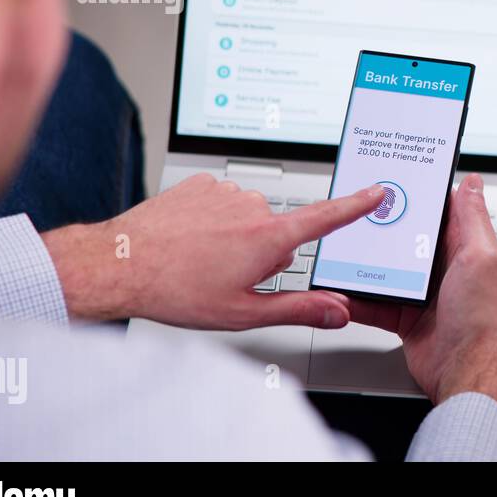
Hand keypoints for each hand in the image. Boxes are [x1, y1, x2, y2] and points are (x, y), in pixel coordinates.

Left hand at [42, 173, 387, 329]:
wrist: (121, 264)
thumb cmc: (176, 290)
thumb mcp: (245, 312)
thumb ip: (300, 309)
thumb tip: (339, 311)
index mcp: (270, 239)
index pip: (327, 218)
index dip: (356, 205)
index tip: (376, 191)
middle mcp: (253, 208)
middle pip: (279, 231)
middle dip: (264, 252)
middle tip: (229, 276)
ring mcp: (226, 194)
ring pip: (249, 218)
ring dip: (235, 237)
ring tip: (202, 259)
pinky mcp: (202, 184)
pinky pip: (222, 203)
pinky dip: (212, 220)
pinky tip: (190, 240)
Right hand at [346, 173, 496, 420]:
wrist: (464, 371)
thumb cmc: (481, 318)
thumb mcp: (479, 257)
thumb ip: (472, 219)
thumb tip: (473, 184)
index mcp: (466, 250)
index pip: (442, 215)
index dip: (423, 199)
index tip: (399, 183)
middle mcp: (446, 271)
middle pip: (409, 241)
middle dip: (386, 231)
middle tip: (359, 217)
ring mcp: (424, 295)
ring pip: (388, 272)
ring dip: (367, 266)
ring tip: (344, 252)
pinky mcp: (406, 318)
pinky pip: (376, 304)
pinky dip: (358, 300)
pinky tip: (342, 292)